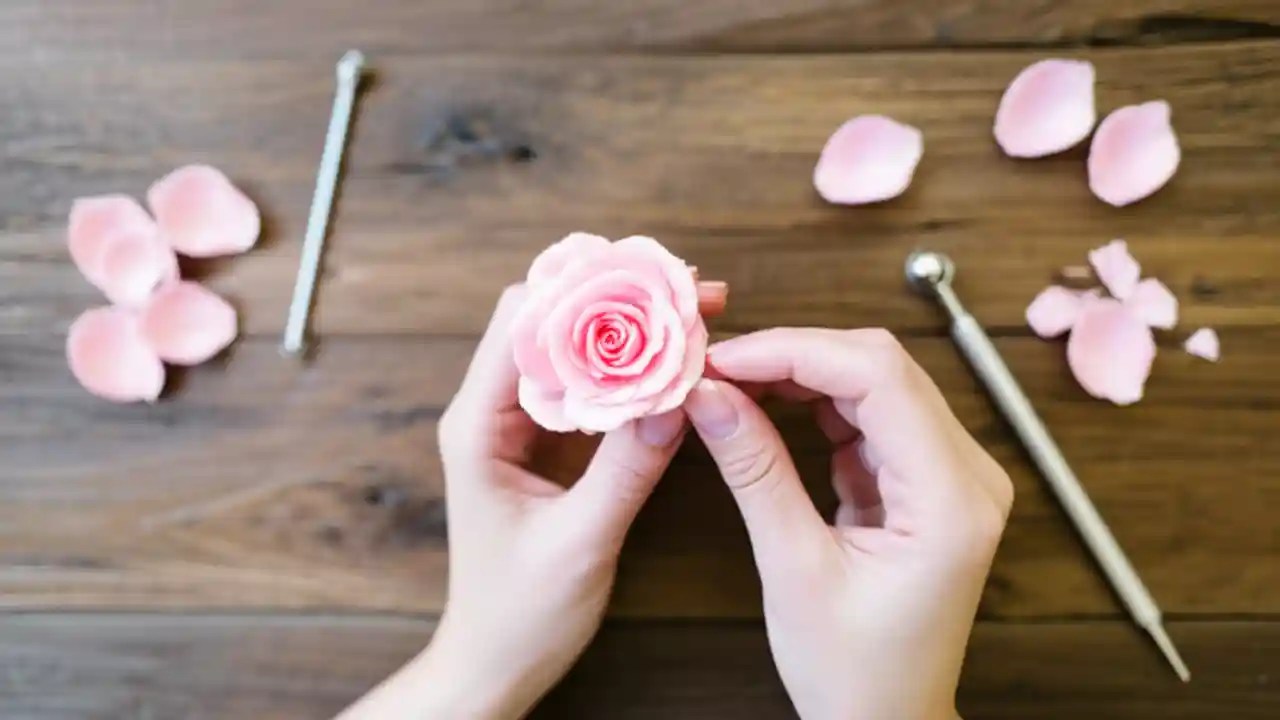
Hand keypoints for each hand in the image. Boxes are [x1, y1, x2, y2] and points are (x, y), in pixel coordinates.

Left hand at [339, 287, 689, 718]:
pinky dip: (632, 371)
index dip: (586, 291)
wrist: (496, 661)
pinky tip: (676, 366)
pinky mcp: (548, 445)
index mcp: (479, 426)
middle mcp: (493, 413)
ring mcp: (520, 426)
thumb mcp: (579, 544)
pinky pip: (590, 388)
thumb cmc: (518, 614)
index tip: (653, 281)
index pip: (523, 323)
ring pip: (574, 350)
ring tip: (696, 317)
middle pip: (551, 322)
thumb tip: (675, 401)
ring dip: (632, 330)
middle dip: (620, 299)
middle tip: (692, 294)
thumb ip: (625, 472)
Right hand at [684, 328, 1012, 719]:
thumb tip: (709, 395)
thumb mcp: (793, 568)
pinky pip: (870, 415)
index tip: (725, 358)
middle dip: (793, 354)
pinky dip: (813, 402)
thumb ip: (755, 471)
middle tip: (717, 366)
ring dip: (800, 372)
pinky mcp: (926, 479)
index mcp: (952, 500)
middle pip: (881, 368)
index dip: (794, 351)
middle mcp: (969, 475)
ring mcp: (952, 474)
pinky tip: (763, 402)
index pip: (879, 379)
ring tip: (730, 381)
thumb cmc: (853, 670)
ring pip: (873, 382)